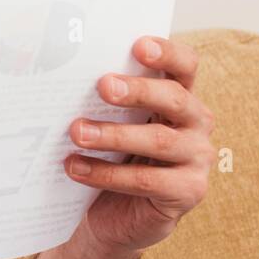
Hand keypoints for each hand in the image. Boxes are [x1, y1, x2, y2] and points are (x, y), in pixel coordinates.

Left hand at [65, 36, 214, 254]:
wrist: (113, 212)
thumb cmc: (110, 155)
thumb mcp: (109, 122)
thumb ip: (102, 99)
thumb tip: (61, 75)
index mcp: (178, 96)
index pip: (185, 66)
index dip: (167, 53)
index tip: (138, 46)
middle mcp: (196, 123)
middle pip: (174, 98)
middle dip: (137, 91)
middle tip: (103, 86)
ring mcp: (197, 158)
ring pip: (158, 141)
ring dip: (113, 135)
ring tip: (76, 132)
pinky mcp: (188, 191)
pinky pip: (147, 181)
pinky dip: (107, 174)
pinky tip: (75, 167)